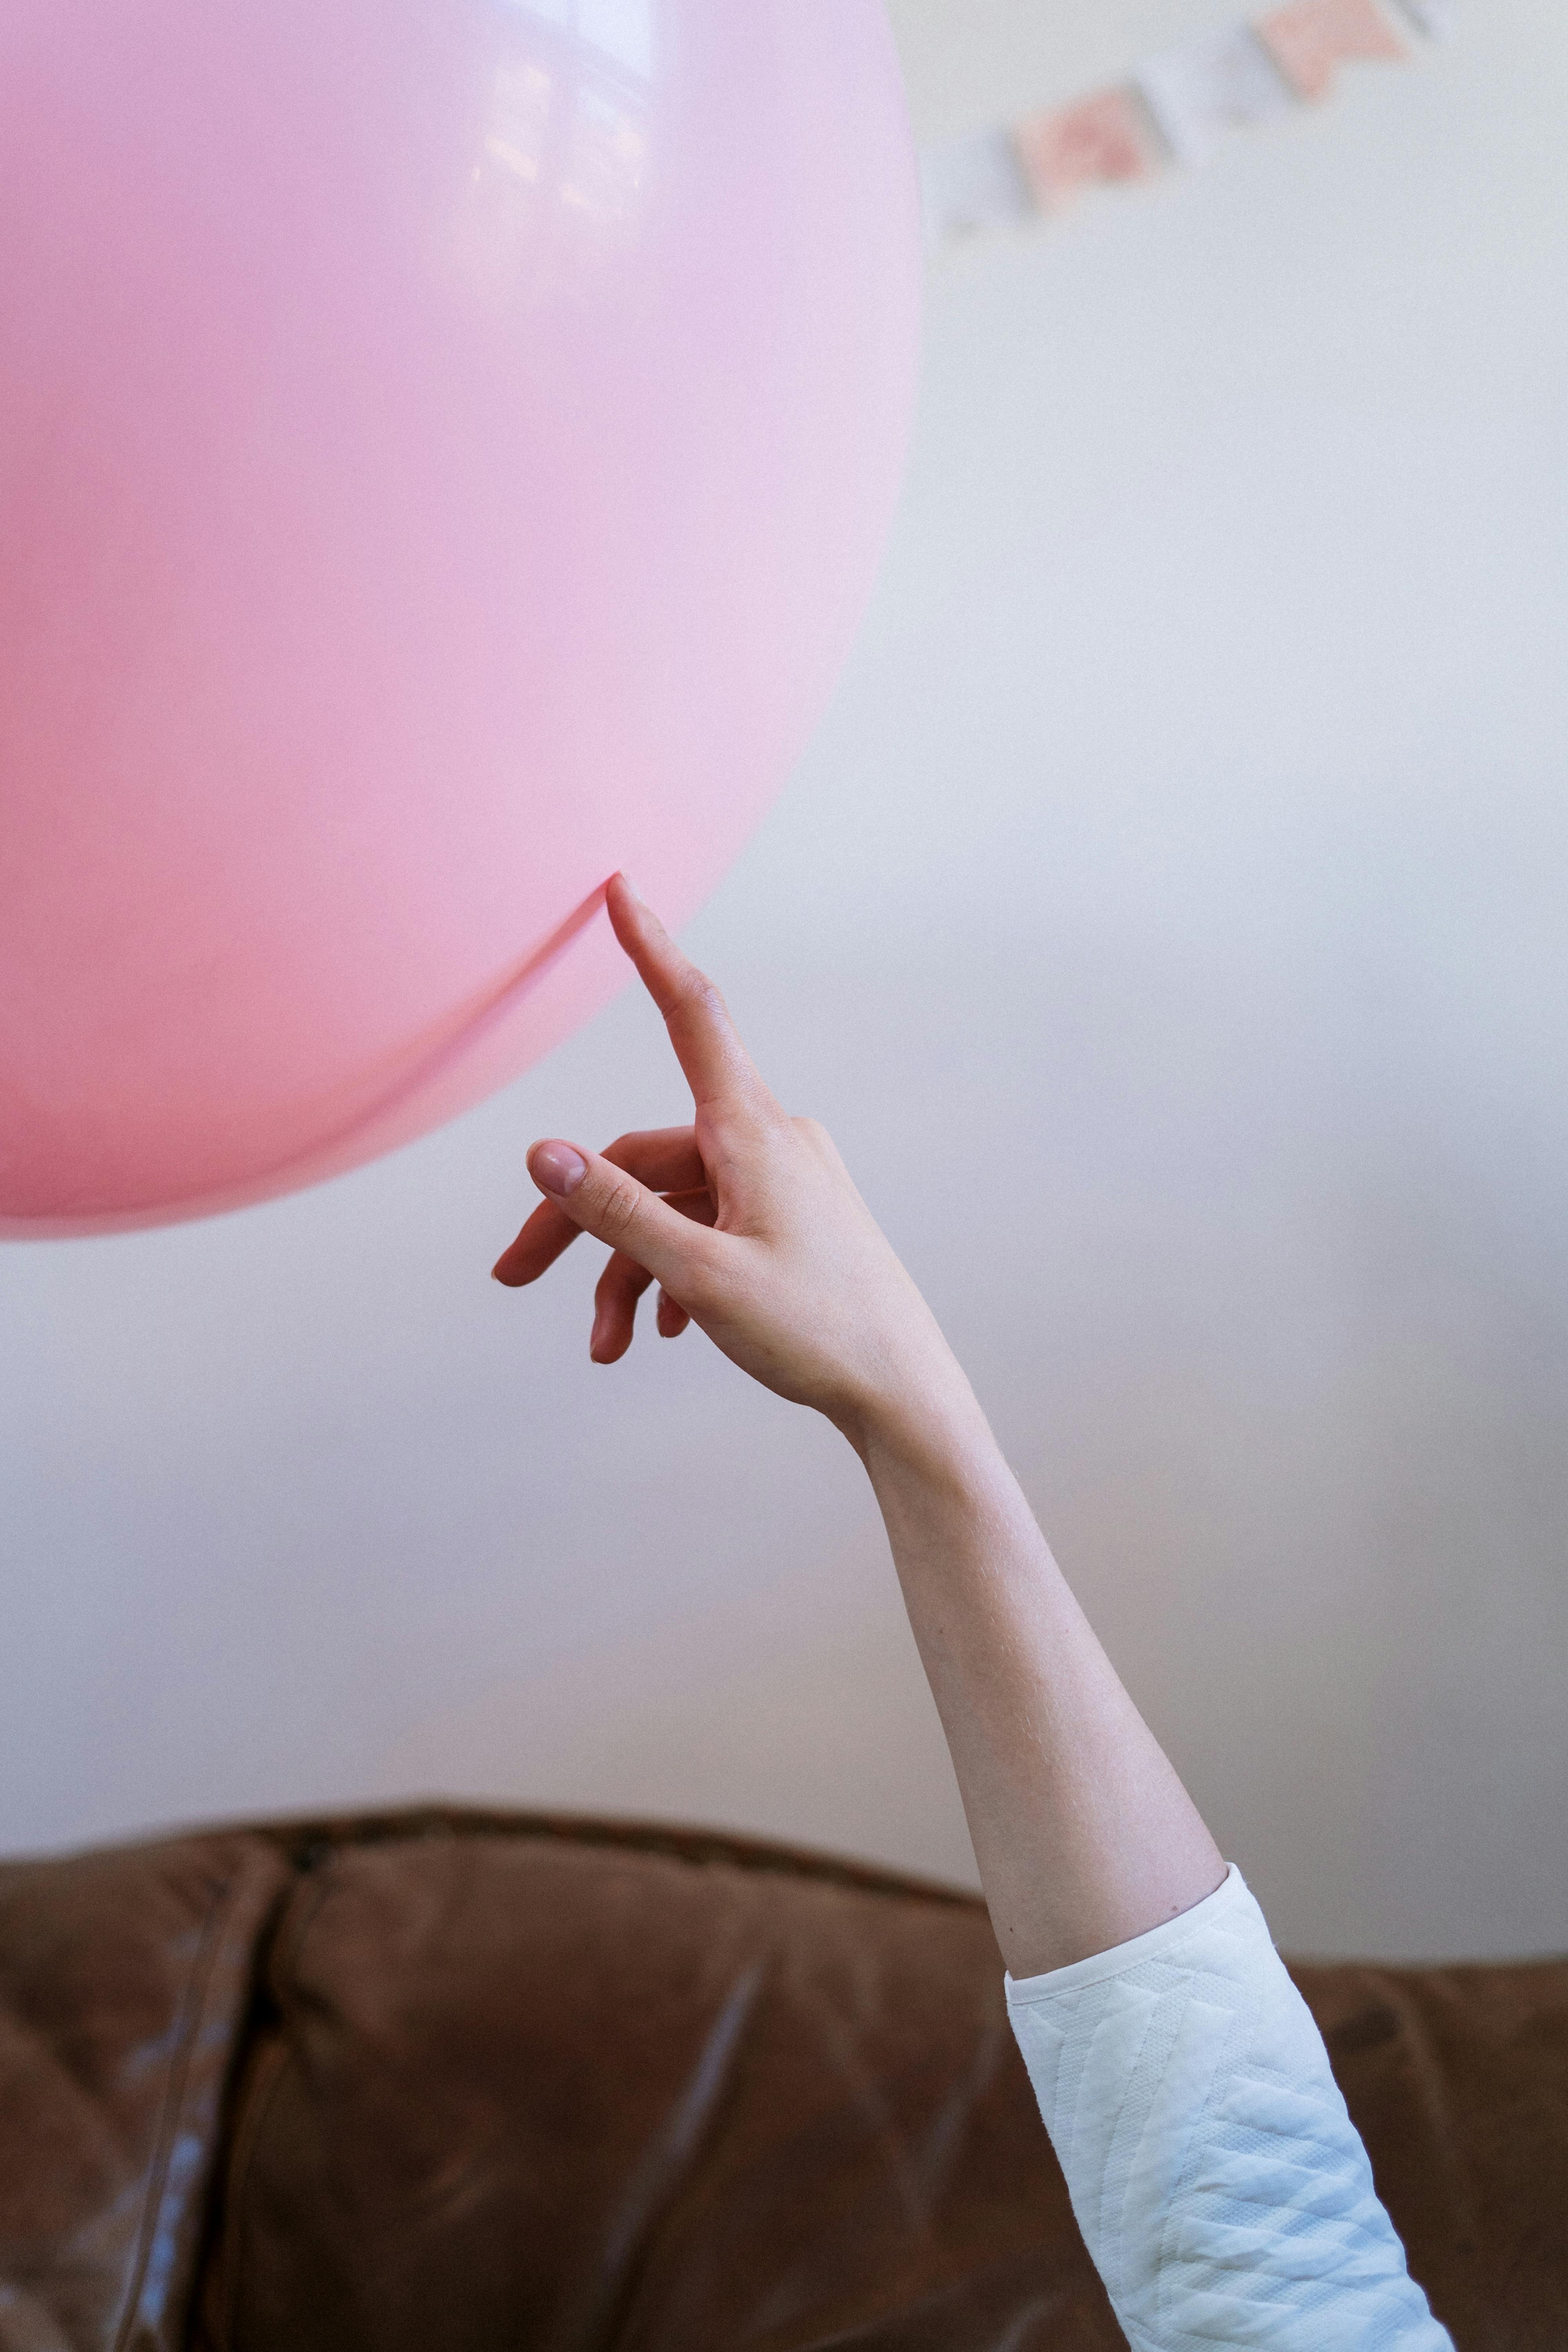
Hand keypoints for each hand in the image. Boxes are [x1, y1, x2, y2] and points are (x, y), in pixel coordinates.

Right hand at [492, 877, 970, 1453]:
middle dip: (577, 1217)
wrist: (903, 1393)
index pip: (692, 1013)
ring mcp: (783, 1181)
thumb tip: (542, 1151)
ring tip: (607, 1349)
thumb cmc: (817, 1333)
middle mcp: (770, 1141)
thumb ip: (617, 1212)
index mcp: (753, 1133)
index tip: (621, 888)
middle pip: (644, 1153)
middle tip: (511, 1276)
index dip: (651, 949)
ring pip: (671, 1201)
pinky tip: (664, 1333)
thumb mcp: (701, 1275)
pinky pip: (708, 1225)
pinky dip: (671, 1272)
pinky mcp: (790, 1220)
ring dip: (627, 1270)